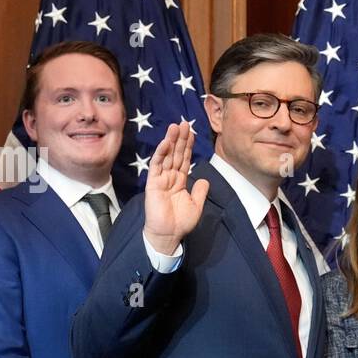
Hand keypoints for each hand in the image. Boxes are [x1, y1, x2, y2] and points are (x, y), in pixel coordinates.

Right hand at [143, 120, 209, 255]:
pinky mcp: (153, 183)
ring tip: (175, 126)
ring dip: (170, 141)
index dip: (187, 146)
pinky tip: (166, 143)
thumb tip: (204, 180)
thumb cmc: (180, 222)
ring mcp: (161, 179)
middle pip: (175, 154)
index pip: (184, 159)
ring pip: (166, 156)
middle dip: (179, 138)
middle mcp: (170, 177)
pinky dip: (161, 154)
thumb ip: (200, 191)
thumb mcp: (196, 205)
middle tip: (183, 123)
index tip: (191, 132)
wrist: (168, 235)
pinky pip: (157, 166)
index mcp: (180, 180)